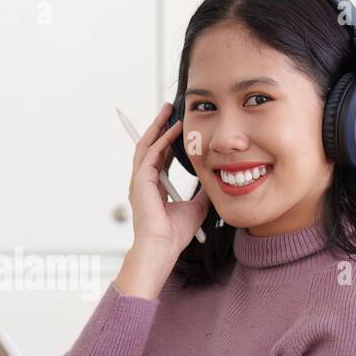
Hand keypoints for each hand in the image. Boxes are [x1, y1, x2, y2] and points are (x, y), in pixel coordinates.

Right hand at [128, 102, 210, 255]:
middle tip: (169, 108)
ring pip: (146, 144)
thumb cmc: (176, 233)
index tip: (177, 126)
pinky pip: (151, 153)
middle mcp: (143, 181)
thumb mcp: (197, 206)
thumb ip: (202, 192)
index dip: (167, 141)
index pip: (160, 157)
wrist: (163, 247)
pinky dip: (161, 139)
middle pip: (150, 146)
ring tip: (167, 110)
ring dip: (157, 126)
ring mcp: (139, 180)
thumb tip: (216, 180)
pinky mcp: (141, 181)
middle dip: (159, 126)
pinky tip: (173, 129)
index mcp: (154, 187)